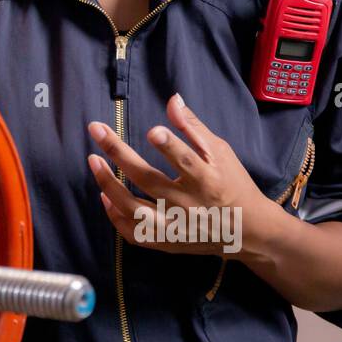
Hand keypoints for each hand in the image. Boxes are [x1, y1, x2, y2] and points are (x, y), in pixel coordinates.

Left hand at [87, 93, 275, 257]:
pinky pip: (134, 233)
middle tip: (96, 129)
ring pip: (134, 209)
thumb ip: (193, 127)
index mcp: (208, 181)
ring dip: (109, 184)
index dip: (169, 146)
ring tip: (93, 161)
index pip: (186, 162)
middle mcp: (190, 205)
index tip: (152, 130)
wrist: (248, 231)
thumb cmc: (232, 183)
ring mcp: (176, 226)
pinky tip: (104, 195)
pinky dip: (115, 216)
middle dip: (119, 153)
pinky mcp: (168, 241)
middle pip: (148, 180)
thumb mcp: (220, 152)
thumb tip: (172, 99)